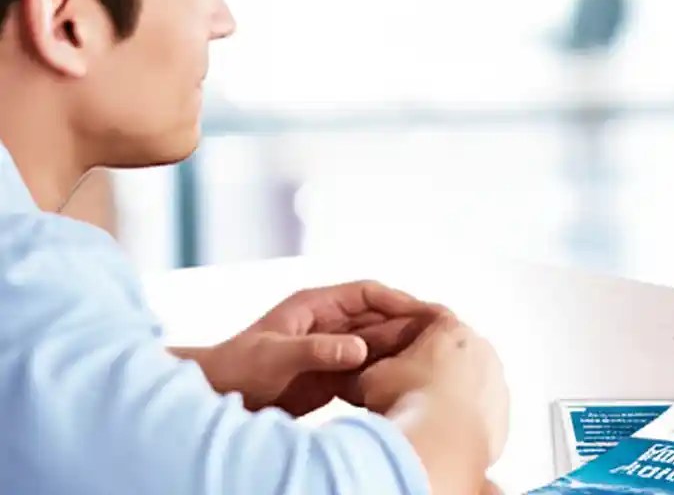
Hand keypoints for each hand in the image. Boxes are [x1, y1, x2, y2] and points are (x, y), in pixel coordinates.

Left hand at [181, 280, 443, 415]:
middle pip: (379, 319)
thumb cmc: (237, 368)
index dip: (398, 300)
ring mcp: (331, 349)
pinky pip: (367, 369)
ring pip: (377, 344)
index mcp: (316, 305)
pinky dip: (387, 373)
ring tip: (434, 359)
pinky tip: (407, 381)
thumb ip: (318, 350)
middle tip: (442, 335)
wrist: (215, 394)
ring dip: (402, 350)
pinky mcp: (330, 374)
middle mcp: (328, 323)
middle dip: (409, 325)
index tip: (425, 312)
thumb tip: (359, 347)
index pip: (368, 294)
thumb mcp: (276, 357)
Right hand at [358, 313, 509, 464]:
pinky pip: (479, 414)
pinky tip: (441, 433)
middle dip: (430, 367)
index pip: (427, 321)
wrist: (438, 441)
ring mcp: (496, 385)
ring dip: (449, 394)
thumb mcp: (374, 375)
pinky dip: (462, 420)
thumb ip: (379, 366)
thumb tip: (375, 377)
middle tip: (404, 388)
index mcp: (451, 328)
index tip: (390, 354)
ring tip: (421, 415)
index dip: (403, 338)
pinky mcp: (501, 418)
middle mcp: (481, 351)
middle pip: (452, 352)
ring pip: (469, 384)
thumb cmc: (409, 402)